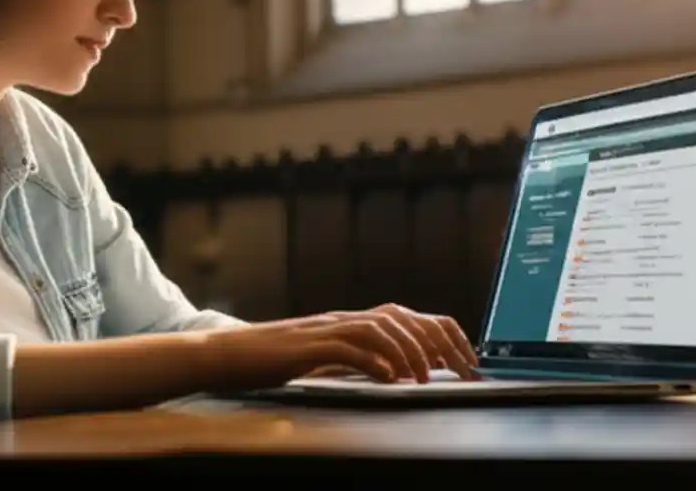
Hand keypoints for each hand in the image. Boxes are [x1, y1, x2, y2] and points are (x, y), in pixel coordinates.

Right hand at [200, 304, 478, 390]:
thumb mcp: (323, 358)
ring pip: (379, 328)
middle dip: (438, 343)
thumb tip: (392, 371)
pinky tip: (387, 376)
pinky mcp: (307, 346)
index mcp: (350, 321)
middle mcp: (342, 319)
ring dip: (407, 352)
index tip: (466, 359)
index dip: (441, 334)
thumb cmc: (274, 360)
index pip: (407, 317)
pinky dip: (371, 360)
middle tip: (462, 369)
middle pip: (402, 319)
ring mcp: (325, 330)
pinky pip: (346, 348)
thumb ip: (355, 358)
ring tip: (424, 377)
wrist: (229, 354)